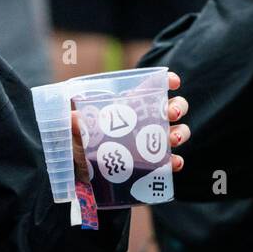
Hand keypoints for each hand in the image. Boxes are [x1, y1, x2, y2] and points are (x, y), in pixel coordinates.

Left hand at [70, 70, 189, 178]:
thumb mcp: (78, 130)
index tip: (173, 82)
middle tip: (171, 113)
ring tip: (172, 139)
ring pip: (178, 132)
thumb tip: (72, 117)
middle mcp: (147, 121)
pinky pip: (171, 161)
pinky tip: (174, 162)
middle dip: (178, 107)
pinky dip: (175, 161)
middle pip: (174, 107)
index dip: (167, 81)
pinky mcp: (154, 164)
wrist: (83, 170)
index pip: (154, 87)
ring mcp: (153, 142)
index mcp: (131, 106)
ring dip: (180, 133)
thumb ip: (76, 122)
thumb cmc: (84, 141)